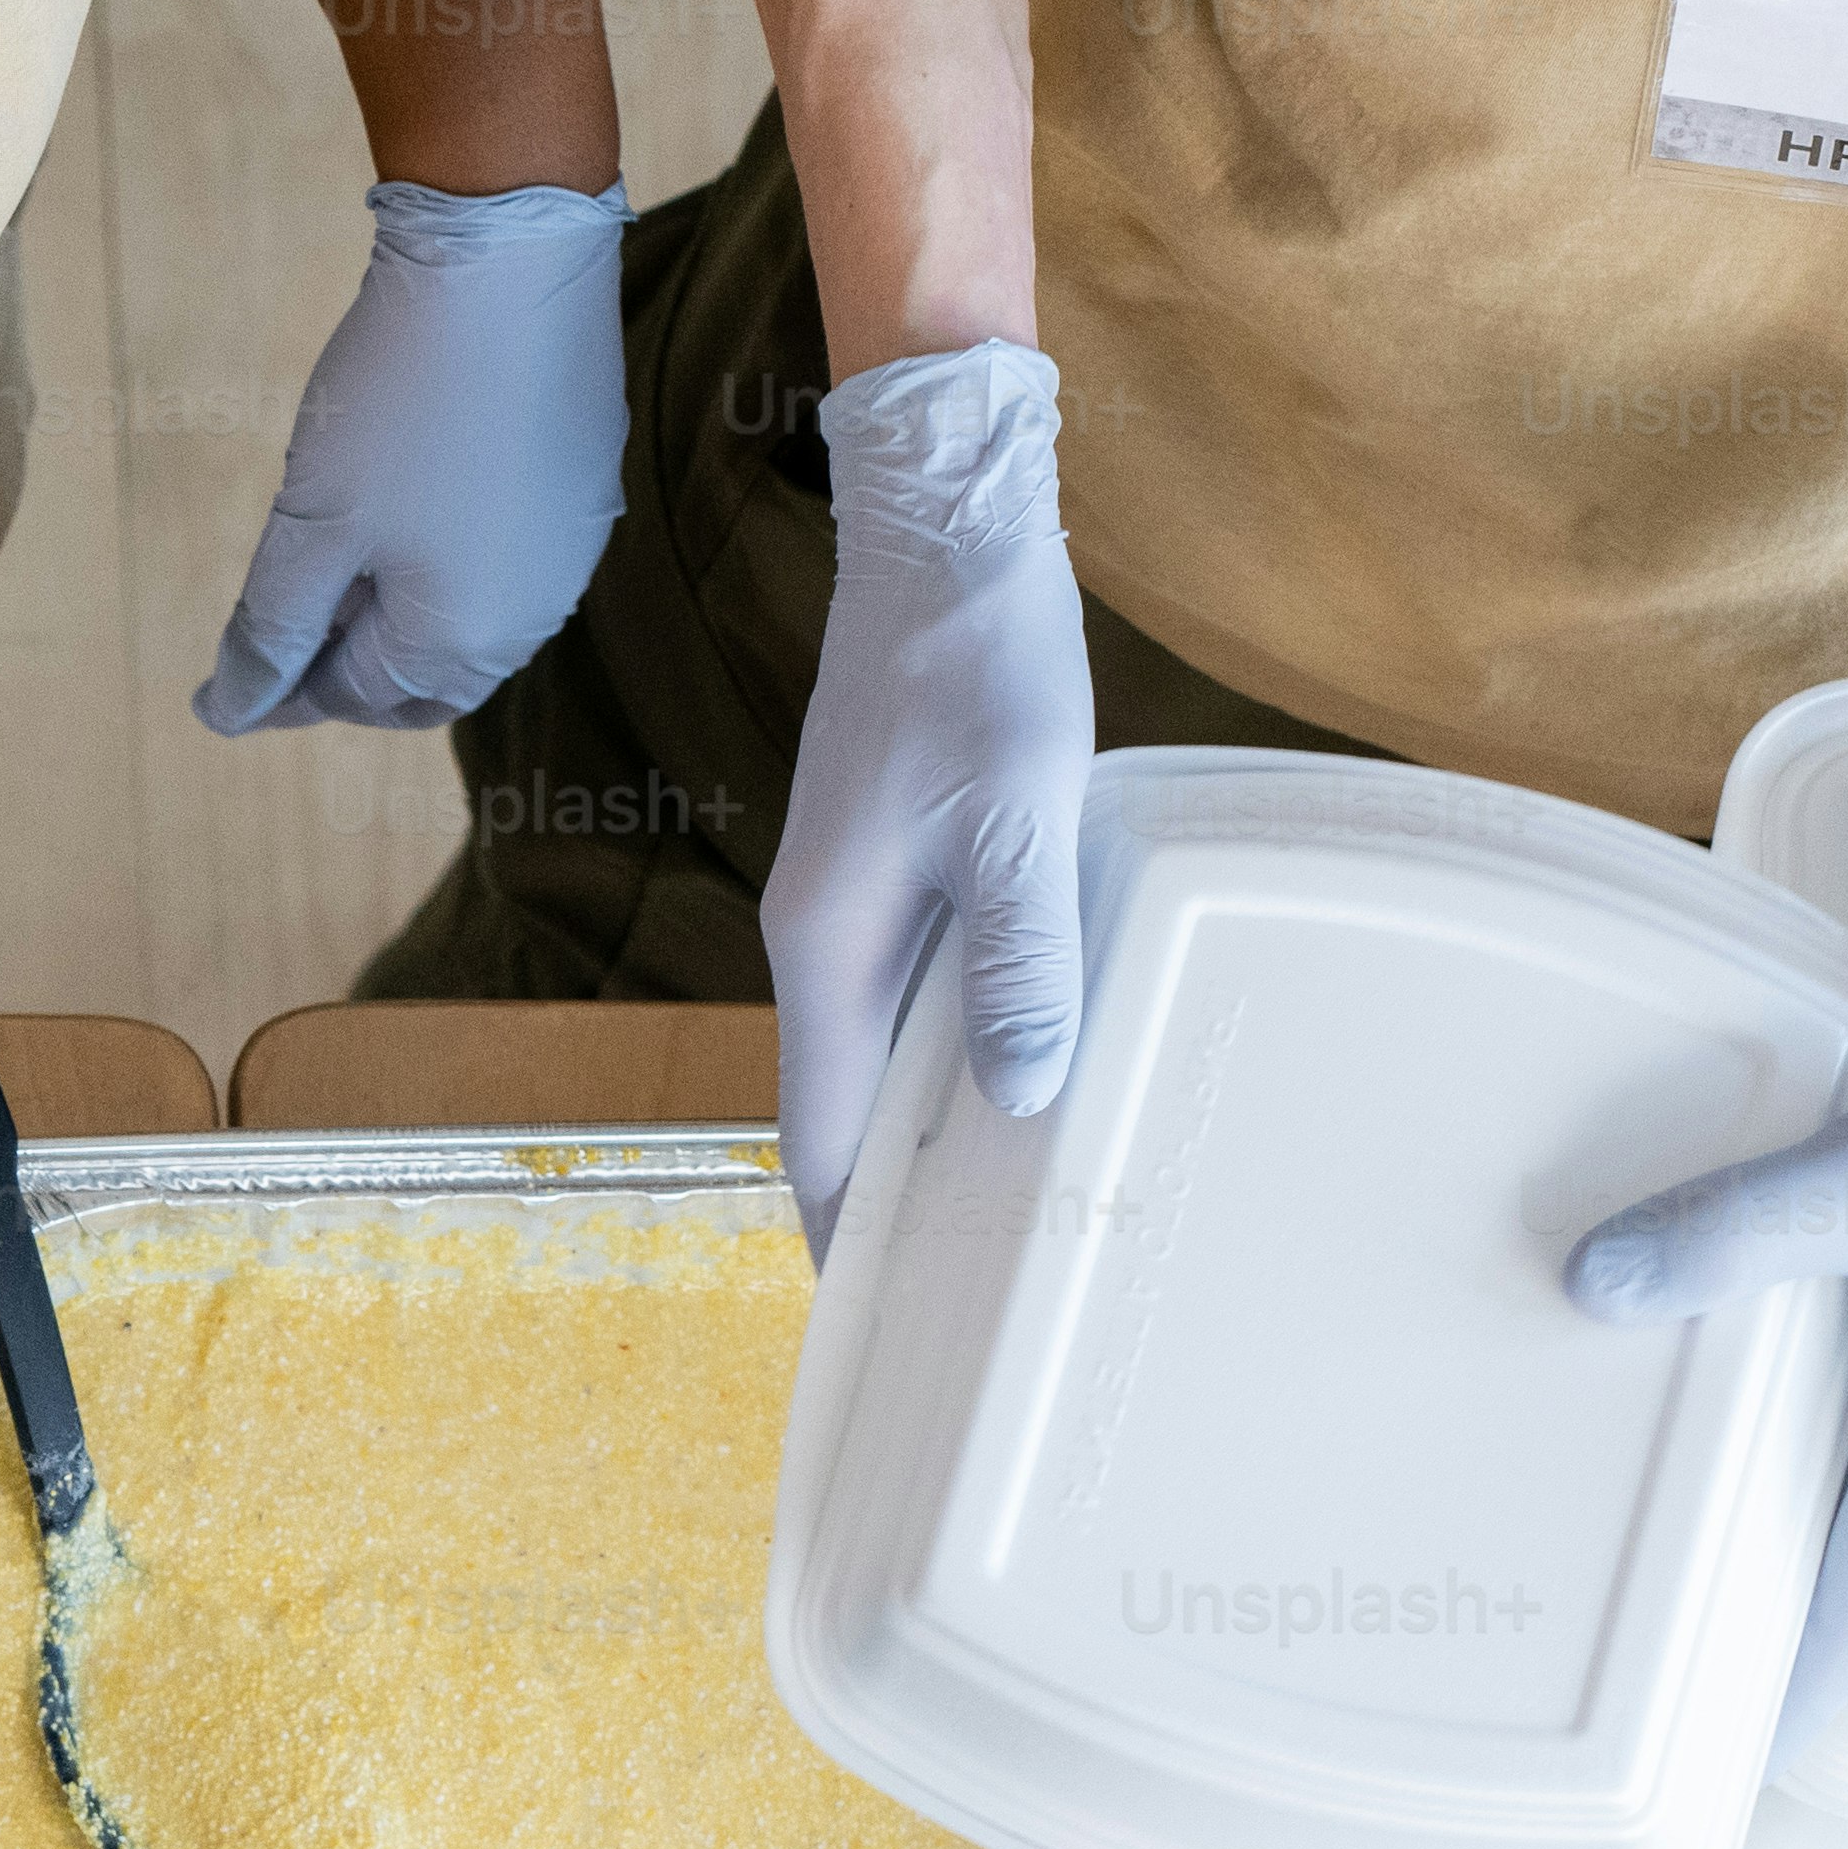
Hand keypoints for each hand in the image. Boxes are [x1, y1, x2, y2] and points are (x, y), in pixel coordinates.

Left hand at [194, 179, 627, 734]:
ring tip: (339, 574)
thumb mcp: (313, 527)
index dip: (288, 691)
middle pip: (424, 675)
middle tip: (287, 646)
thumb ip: (271, 630)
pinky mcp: (582, 478)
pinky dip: (447, 553)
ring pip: (468, 611)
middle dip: (352, 668)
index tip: (234, 684)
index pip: (357, 695)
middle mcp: (533, 612)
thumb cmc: (400, 401)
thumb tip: (230, 714)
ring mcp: (568, 545)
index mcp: (463, 641)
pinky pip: (504, 550)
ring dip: (400, 610)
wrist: (508, 261)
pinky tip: (409, 510)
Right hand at [754, 337, 1092, 1242]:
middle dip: (895, 1192)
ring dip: (932, 1114)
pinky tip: (1027, 1051)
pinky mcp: (892, 853)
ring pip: (882, 1041)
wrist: (940, 532)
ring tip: (1015, 1186)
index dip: (848, 1232)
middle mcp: (819, 933)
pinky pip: (913, 980)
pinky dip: (956, 1035)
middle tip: (978, 1275)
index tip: (891, 1316)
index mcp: (829, 945)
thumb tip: (1019, 1097)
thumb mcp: (1021, 821)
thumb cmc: (974, 668)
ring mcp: (851, 893)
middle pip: (843, 1100)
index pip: (820, 1133)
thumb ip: (1020, 961)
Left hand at [1565, 841, 1847, 1757]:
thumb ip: (1736, 1231)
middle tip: (1605, 1692)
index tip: (1693, 1792)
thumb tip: (1596, 1284)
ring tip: (1597, 1561)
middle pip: (1813, 1575)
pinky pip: (1803, 1398)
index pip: (1846, 1631)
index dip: (1772, 1718)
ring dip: (1723, 1525)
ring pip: (1804, 1487)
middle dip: (1723, 1639)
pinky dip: (1735, 1423)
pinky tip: (1648, 1390)